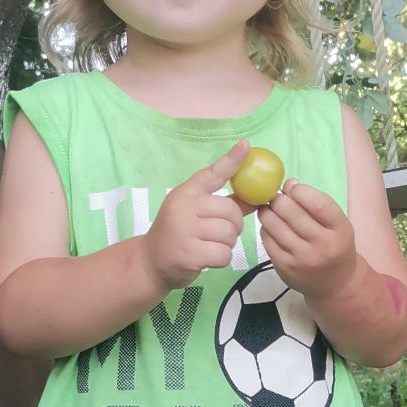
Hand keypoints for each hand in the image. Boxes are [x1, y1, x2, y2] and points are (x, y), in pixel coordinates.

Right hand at [142, 140, 249, 292]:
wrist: (151, 262)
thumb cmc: (180, 235)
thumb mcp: (195, 214)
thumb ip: (225, 204)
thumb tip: (256, 197)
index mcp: (187, 193)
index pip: (212, 173)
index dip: (232, 160)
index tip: (245, 144)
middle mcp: (184, 207)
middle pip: (230, 211)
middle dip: (234, 225)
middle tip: (222, 233)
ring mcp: (185, 230)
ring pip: (229, 234)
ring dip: (227, 244)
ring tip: (211, 245)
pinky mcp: (190, 253)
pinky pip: (224, 254)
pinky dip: (222, 259)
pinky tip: (207, 258)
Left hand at [258, 180, 359, 298]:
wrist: (336, 284)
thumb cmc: (336, 246)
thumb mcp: (337, 224)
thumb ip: (316, 203)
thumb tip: (288, 184)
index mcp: (339, 230)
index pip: (318, 203)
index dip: (300, 191)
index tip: (293, 188)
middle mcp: (322, 245)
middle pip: (291, 212)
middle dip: (279, 199)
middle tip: (277, 198)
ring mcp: (301, 258)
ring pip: (274, 225)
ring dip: (268, 212)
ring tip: (270, 209)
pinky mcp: (284, 267)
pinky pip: (267, 240)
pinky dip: (266, 229)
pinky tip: (271, 227)